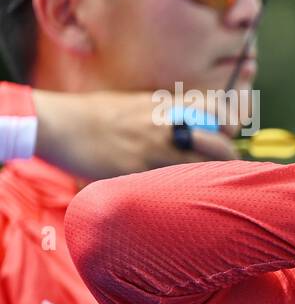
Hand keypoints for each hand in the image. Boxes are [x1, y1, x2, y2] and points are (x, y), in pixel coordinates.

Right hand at [31, 89, 240, 180]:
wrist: (55, 124)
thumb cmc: (88, 115)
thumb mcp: (130, 104)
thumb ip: (157, 113)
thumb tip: (180, 124)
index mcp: (162, 105)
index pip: (213, 109)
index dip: (228, 124)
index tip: (229, 135)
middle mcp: (163, 126)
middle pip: (217, 144)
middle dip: (229, 158)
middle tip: (230, 169)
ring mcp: (152, 149)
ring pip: (200, 167)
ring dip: (212, 178)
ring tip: (214, 188)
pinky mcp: (136, 172)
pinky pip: (170, 184)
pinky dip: (182, 192)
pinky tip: (184, 199)